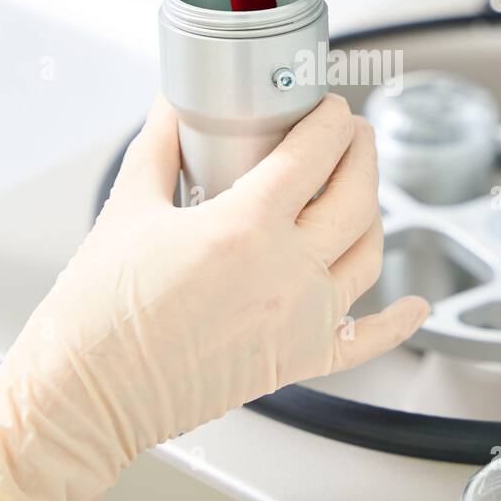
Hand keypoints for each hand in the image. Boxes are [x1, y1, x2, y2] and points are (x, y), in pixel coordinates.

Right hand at [0, 95, 428, 500]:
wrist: (85, 396)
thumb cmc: (97, 316)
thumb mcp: (127, 209)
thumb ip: (160, 147)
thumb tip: (174, 106)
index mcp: (245, 227)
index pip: (314, 153)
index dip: (330, 118)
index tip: (327, 105)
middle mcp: (287, 273)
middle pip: (355, 195)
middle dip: (361, 151)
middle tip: (351, 132)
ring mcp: (301, 320)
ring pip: (369, 254)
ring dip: (374, 211)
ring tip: (361, 188)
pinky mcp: (298, 361)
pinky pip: (366, 341)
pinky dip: (398, 323)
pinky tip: (415, 306)